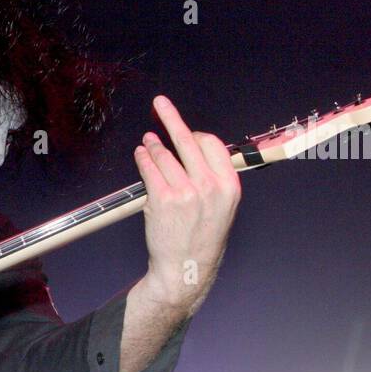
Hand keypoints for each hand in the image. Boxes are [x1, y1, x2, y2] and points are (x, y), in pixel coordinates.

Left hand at [132, 95, 241, 316]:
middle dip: (171, 117)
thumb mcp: (222, 207)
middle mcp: (209, 186)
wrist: (186, 269)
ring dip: (153, 144)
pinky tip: (141, 154)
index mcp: (229, 186)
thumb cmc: (202, 238)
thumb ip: (213, 179)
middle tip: (159, 102)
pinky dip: (143, 158)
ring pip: (165, 155)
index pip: (211, 144)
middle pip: (188, 140)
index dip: (194, 134)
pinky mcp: (162, 200)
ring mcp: (185, 192)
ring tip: (148, 141)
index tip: (184, 131)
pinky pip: (149, 170)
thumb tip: (194, 151)